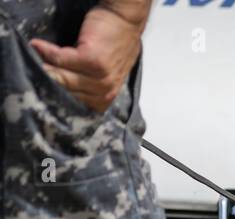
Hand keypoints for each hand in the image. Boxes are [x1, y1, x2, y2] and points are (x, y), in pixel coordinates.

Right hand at [30, 5, 147, 113]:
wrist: (125, 21)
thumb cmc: (112, 45)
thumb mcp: (102, 73)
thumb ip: (85, 84)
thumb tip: (55, 85)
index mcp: (105, 99)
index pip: (74, 104)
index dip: (55, 95)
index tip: (40, 86)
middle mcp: (105, 93)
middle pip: (66, 92)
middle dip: (46, 81)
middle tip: (31, 71)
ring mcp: (101, 78)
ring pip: (62, 77)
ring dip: (44, 67)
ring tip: (32, 58)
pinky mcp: (92, 61)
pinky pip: (60, 59)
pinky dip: (46, 51)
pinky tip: (37, 45)